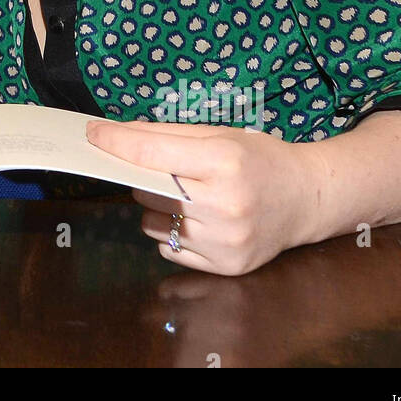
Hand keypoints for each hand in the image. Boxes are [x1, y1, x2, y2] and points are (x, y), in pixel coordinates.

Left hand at [85, 119, 322, 275]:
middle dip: (141, 175)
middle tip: (162, 169)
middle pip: (146, 190)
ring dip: (155, 208)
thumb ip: (166, 134)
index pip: (152, 153)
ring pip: (150, 224)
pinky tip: (195, 220)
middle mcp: (224, 204)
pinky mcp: (225, 266)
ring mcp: (225, 240)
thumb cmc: (260, 159)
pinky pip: (168, 250)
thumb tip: (115, 134)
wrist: (307, 199)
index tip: (93, 134)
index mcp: (224, 162)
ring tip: (186, 196)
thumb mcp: (219, 134)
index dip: (116, 143)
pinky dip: (170, 233)